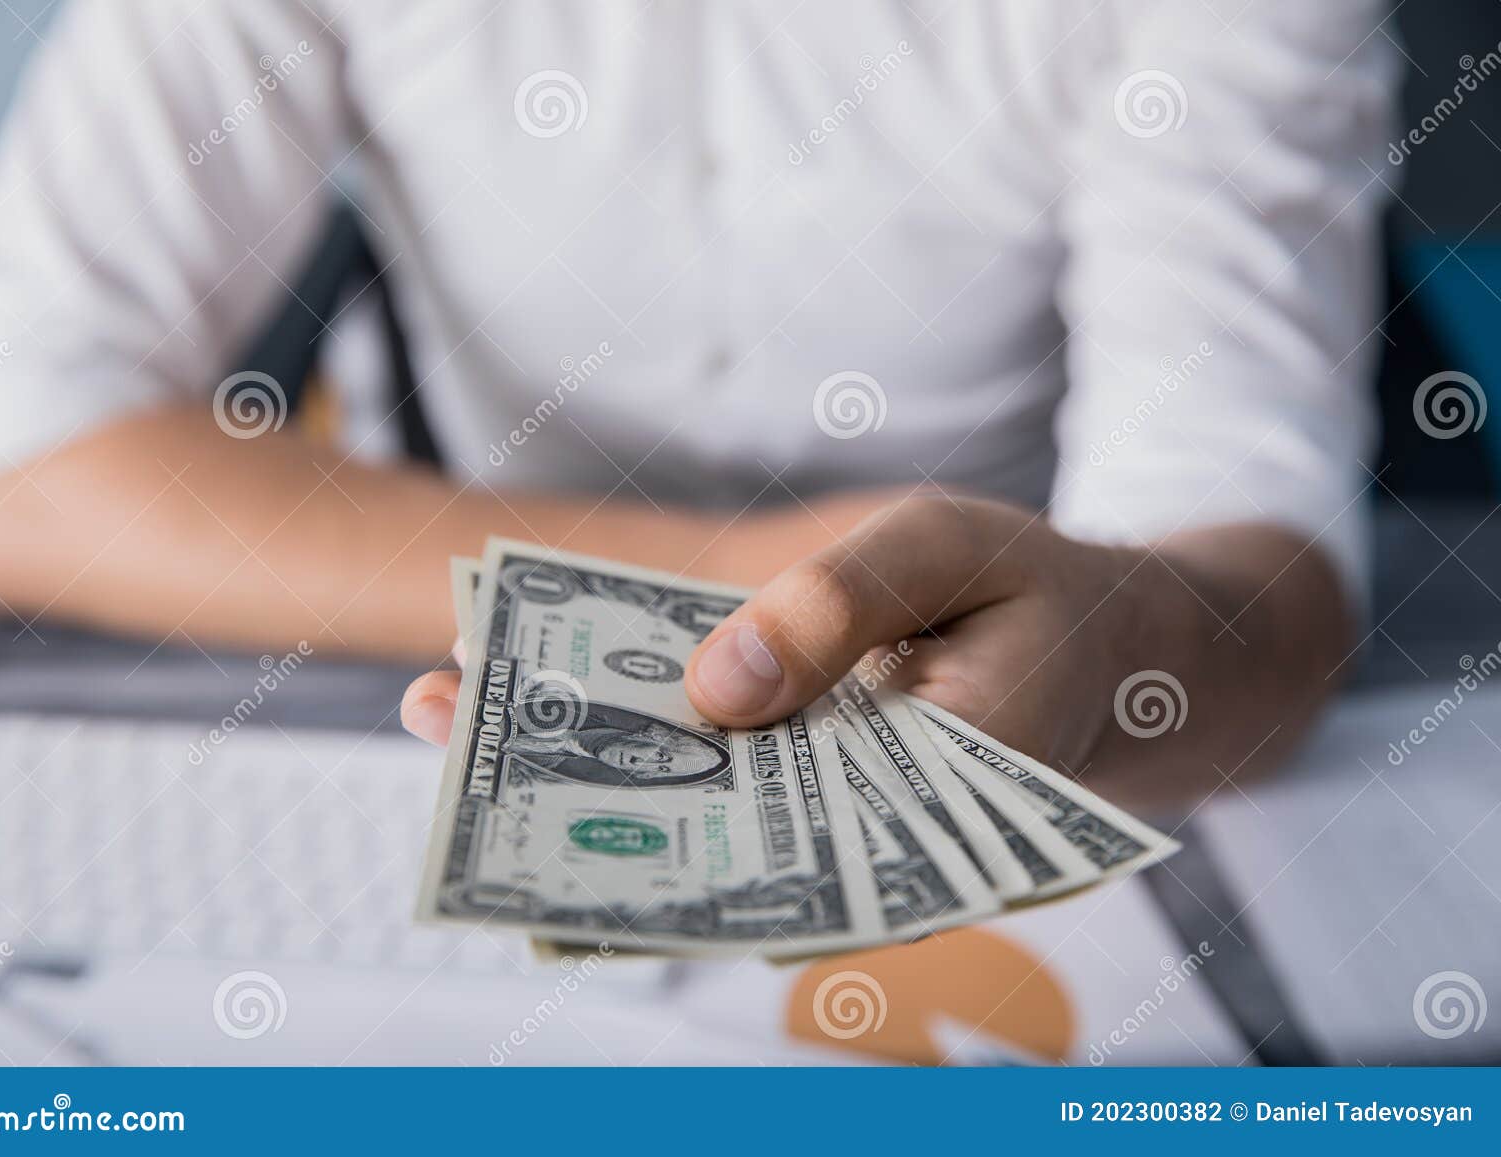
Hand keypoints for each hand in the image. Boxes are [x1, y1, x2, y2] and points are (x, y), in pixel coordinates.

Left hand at [402, 490, 1348, 808]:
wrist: (1122, 646)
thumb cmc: (1039, 591)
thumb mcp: (950, 550)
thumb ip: (838, 608)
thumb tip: (710, 689)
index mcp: (917, 807)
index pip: (757, 846)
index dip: (623, 817)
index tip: (510, 779)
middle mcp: (860, 842)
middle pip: (691, 835)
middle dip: (562, 780)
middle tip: (433, 716)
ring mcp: (834, 823)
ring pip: (689, 813)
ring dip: (575, 760)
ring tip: (453, 707)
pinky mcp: (816, 787)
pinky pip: (715, 775)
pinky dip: (634, 737)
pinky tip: (550, 696)